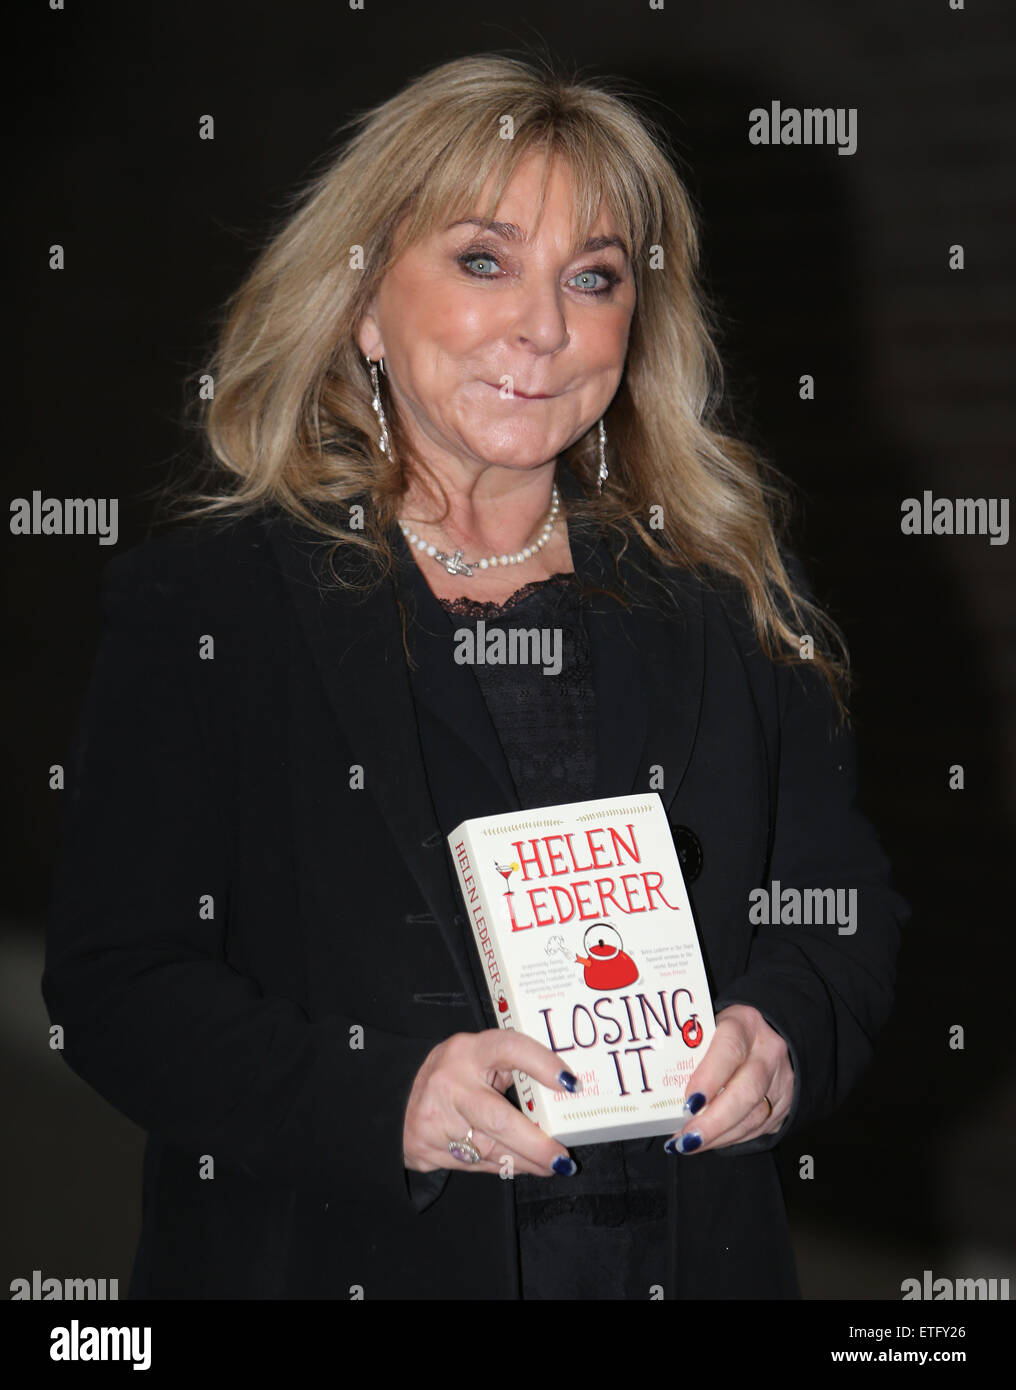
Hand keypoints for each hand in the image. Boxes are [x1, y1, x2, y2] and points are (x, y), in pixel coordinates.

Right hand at [403, 1029, 578, 1177]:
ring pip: (490, 1149)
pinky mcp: (426, 1146)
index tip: (571, 1084)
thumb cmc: (455, 1074)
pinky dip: (503, 1166)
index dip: (541, 1063)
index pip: (509, 1048)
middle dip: (536, 1144)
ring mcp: (435, 1117)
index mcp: (469, 1050)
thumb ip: (509, 1069)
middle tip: (563, 1158)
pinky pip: (475, 1164)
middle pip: (499, 1119)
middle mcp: (450, 1082)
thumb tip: (561, 1094)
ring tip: (552, 1165)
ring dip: (526, 1161)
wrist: (396, 1099)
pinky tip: (522, 1166)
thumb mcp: (477, 1058)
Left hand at [665, 1004, 792, 1153]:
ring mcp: (781, 1079)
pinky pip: (758, 1128)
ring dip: (719, 1135)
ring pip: (753, 1115)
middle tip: (687, 1138)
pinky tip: (708, 1142)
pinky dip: (729, 1138)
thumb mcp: (708, 1028)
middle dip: (714, 1120)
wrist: (766, 1037)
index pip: (729, 1050)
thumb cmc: (722, 1034)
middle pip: (747, 1090)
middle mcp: (767, 1050)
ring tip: (689, 1144)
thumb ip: (689, 1051)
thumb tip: (657, 1087)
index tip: (689, 1103)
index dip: (709, 1079)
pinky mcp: (784, 1103)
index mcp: (744, 1023)